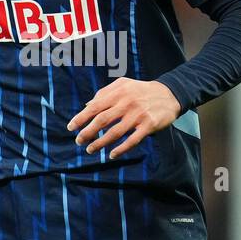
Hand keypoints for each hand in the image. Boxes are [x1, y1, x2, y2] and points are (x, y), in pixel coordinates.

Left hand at [67, 77, 182, 158]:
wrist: (169, 94)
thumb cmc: (141, 90)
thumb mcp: (123, 84)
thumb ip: (104, 93)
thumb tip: (87, 106)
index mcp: (118, 93)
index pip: (95, 107)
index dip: (81, 118)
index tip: (71, 127)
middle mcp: (126, 104)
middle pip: (102, 120)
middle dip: (88, 132)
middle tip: (79, 141)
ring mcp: (138, 115)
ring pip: (115, 132)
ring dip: (101, 143)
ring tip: (91, 150)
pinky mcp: (148, 125)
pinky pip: (132, 140)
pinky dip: (121, 149)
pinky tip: (112, 155)